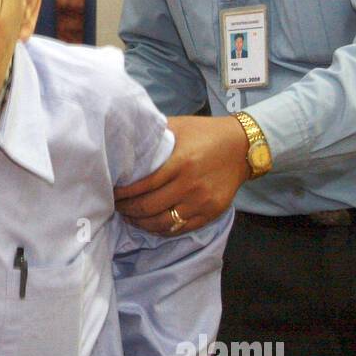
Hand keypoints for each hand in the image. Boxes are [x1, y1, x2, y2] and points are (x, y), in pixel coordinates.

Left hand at [115, 115, 249, 234]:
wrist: (243, 146)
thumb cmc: (205, 133)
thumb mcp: (179, 126)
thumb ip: (154, 134)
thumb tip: (125, 138)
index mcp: (180, 163)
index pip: (143, 186)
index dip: (123, 193)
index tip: (112, 192)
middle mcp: (190, 185)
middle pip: (149, 207)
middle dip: (127, 209)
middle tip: (116, 206)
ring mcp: (201, 202)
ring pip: (162, 222)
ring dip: (141, 223)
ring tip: (130, 217)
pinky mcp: (211, 213)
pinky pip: (180, 228)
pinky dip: (161, 229)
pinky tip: (150, 224)